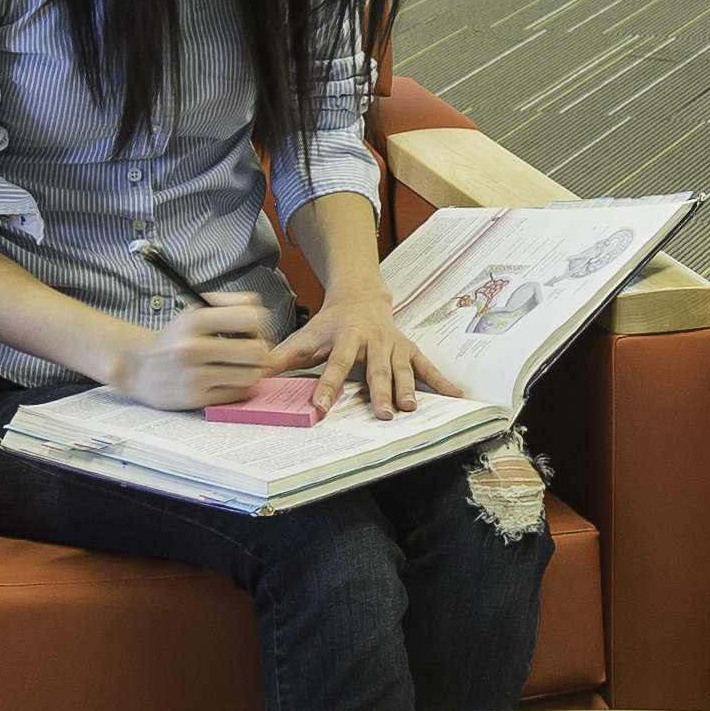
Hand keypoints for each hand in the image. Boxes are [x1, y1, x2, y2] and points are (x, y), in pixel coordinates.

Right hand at [110, 292, 279, 410]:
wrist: (139, 368)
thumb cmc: (174, 339)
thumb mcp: (193, 311)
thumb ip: (227, 302)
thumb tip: (257, 307)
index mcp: (194, 321)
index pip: (249, 317)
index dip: (258, 324)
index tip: (252, 330)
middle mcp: (192, 348)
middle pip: (255, 351)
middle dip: (260, 351)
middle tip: (252, 352)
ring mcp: (194, 376)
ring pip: (250, 375)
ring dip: (251, 371)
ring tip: (239, 367)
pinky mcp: (196, 399)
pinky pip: (237, 394)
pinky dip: (238, 387)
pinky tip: (227, 381)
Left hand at [274, 287, 472, 419]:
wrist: (361, 295)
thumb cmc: (330, 322)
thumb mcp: (305, 336)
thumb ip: (281, 358)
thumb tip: (253, 377)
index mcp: (345, 337)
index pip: (335, 365)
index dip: (328, 386)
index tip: (322, 408)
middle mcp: (374, 340)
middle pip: (376, 369)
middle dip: (379, 392)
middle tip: (382, 414)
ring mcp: (394, 345)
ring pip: (402, 369)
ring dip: (408, 389)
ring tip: (411, 408)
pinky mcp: (409, 349)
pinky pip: (427, 366)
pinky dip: (442, 380)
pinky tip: (456, 394)